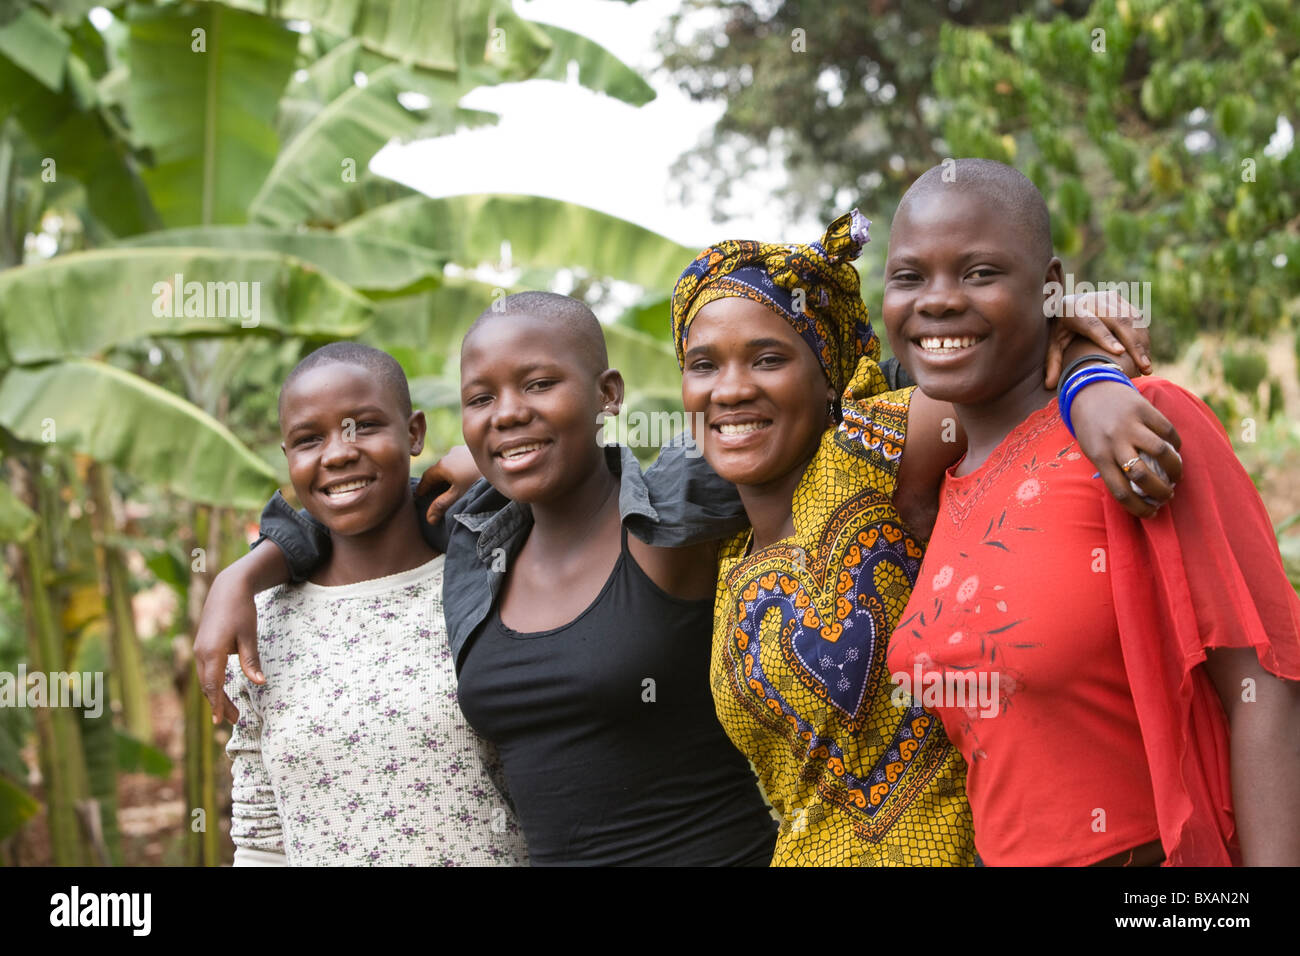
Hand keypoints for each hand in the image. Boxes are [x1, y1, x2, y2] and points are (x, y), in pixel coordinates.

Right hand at [195, 568, 262, 724]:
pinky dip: (214, 684)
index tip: (222, 721)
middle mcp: (200, 653)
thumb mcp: (249, 635)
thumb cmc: (241, 611)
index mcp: (211, 652)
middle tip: (234, 721)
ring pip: (206, 679)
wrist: (227, 589)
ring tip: (231, 711)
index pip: (213, 684)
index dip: (218, 704)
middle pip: (208, 686)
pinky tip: (223, 690)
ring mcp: (199, 649)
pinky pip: (206, 670)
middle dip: (220, 704)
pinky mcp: (202, 646)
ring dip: (216, 695)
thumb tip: (259, 683)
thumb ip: (251, 661)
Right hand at [415, 445, 480, 524]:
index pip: (426, 478)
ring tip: (449, 489)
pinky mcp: (472, 451)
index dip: (422, 489)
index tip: (419, 498)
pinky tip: (464, 479)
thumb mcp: (459, 495)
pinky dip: (458, 471)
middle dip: (434, 483)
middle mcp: (449, 454)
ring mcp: (461, 451)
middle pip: (437, 471)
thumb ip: (442, 505)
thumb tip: (429, 518)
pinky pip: (459, 462)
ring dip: (447, 477)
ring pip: (449, 466)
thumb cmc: (478, 481)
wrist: (503, 465)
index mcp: (442, 465)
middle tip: (433, 496)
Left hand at [1045, 289, 1153, 387]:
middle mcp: (1092, 301)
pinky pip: (1136, 318)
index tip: (1119, 353)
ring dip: (1142, 343)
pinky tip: (1146, 355)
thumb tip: (1048, 385)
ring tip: (1147, 366)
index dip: (1105, 338)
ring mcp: (1108, 298)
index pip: (1092, 324)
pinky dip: (1143, 337)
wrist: (1066, 301)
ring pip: (1131, 320)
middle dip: (1133, 345)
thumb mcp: (1054, 343)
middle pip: (1118, 321)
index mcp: (1073, 310)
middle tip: (1143, 367)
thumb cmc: (1060, 329)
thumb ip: (1052, 362)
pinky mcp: (1119, 299)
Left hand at [1070, 381, 1182, 517]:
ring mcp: (1130, 424)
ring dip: (1175, 470)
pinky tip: (1175, 453)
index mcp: (1099, 456)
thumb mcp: (1093, 450)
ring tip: (1176, 476)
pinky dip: (1176, 446)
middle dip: (1161, 492)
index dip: (1139, 509)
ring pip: (1162, 453)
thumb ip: (1112, 469)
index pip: (1121, 492)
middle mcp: (1114, 441)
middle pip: (1143, 476)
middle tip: (1168, 496)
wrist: (1090, 390)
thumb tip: (1139, 495)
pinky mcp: (1144, 409)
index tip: (1151, 514)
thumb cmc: (1092, 427)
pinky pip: (1168, 431)